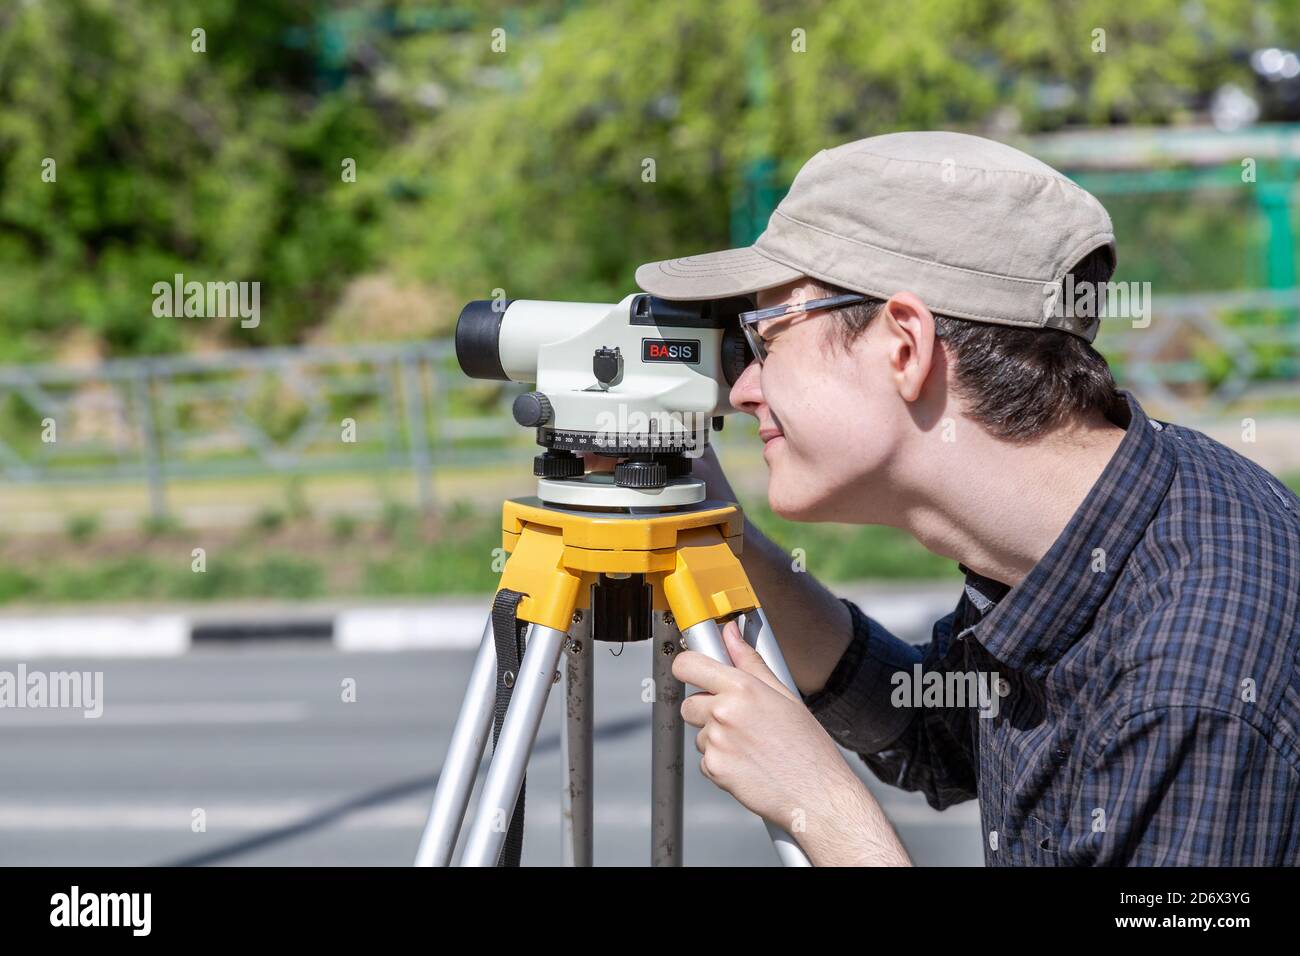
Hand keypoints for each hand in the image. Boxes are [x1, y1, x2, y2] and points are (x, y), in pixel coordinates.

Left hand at [671, 622, 858, 839]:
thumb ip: (750, 662)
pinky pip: (706, 759)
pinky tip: (748, 763)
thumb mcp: (783, 695)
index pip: (688, 666)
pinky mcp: (714, 768)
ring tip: (751, 745)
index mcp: (742, 688)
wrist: (816, 793)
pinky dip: (721, 761)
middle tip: (737, 719)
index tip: (691, 672)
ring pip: (699, 732)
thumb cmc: (807, 745)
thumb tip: (730, 634)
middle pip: (689, 703)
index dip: (686, 668)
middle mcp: (724, 712)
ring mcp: (716, 742)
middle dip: (706, 709)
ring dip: (716, 737)